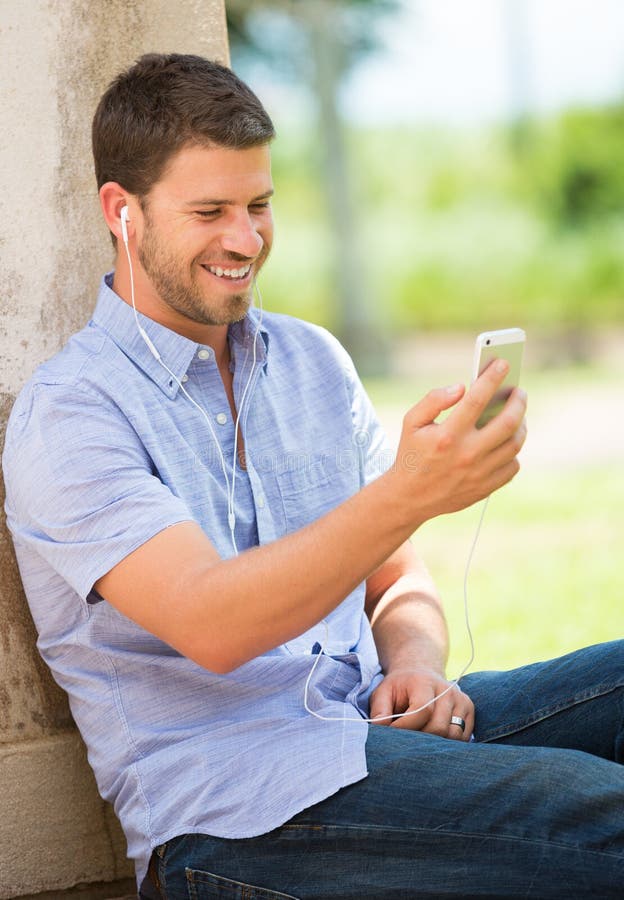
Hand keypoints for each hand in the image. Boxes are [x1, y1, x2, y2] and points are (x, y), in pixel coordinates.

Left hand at [368, 667, 474, 740]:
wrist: (420, 671)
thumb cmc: (400, 687)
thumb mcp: (383, 692)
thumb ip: (380, 710)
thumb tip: (380, 729)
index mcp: (424, 682)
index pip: (422, 711)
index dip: (406, 728)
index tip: (392, 734)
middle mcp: (447, 689)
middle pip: (439, 727)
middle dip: (420, 738)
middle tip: (407, 739)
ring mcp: (461, 699)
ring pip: (453, 735)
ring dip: (436, 742)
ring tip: (420, 736)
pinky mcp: (469, 708)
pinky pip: (464, 736)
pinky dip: (449, 742)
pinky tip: (435, 736)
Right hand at [389, 360, 526, 526]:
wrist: (410, 498)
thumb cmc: (412, 454)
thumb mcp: (412, 422)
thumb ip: (433, 400)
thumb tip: (460, 387)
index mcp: (448, 435)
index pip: (477, 399)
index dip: (492, 377)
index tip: (503, 363)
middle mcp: (467, 454)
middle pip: (508, 421)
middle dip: (518, 401)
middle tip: (519, 391)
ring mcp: (480, 473)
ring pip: (515, 443)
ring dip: (521, 424)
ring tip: (517, 414)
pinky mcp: (487, 487)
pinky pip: (512, 465)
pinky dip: (513, 450)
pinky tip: (505, 441)